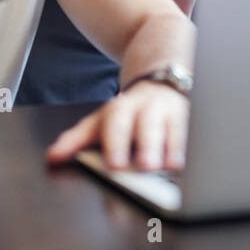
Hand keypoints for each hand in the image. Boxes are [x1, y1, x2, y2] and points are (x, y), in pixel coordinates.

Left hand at [45, 81, 188, 170]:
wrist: (162, 83)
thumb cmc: (130, 113)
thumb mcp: (101, 121)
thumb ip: (77, 139)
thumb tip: (53, 156)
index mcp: (124, 108)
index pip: (118, 121)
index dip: (116, 143)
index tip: (115, 164)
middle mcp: (150, 108)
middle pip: (149, 125)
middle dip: (148, 145)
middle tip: (146, 166)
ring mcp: (175, 113)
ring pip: (176, 126)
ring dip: (175, 146)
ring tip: (173, 166)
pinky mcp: (195, 119)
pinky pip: (196, 131)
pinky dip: (196, 146)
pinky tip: (194, 161)